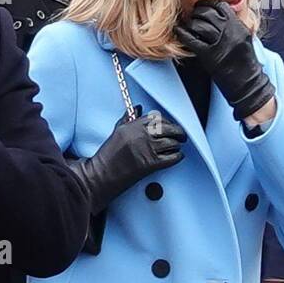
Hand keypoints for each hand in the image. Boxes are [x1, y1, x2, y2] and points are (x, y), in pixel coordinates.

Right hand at [67, 109, 185, 212]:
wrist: (102, 174)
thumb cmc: (107, 156)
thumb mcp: (117, 131)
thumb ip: (128, 118)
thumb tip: (138, 108)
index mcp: (133, 126)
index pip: (157, 118)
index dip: (167, 122)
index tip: (169, 125)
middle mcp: (141, 135)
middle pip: (169, 129)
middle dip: (178, 132)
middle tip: (181, 135)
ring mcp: (147, 149)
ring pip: (172, 143)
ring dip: (177, 144)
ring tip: (177, 146)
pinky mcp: (151, 164)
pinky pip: (172, 158)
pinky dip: (177, 156)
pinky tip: (177, 156)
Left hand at [175, 0, 274, 120]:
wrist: (248, 82)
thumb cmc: (245, 62)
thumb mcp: (243, 38)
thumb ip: (232, 25)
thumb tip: (218, 15)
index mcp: (238, 26)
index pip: (220, 6)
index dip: (208, 4)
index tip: (201, 6)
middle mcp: (230, 32)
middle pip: (207, 13)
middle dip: (197, 13)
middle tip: (192, 16)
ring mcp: (219, 43)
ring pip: (199, 25)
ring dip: (190, 23)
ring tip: (187, 25)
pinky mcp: (210, 55)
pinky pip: (192, 40)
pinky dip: (182, 34)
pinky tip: (178, 31)